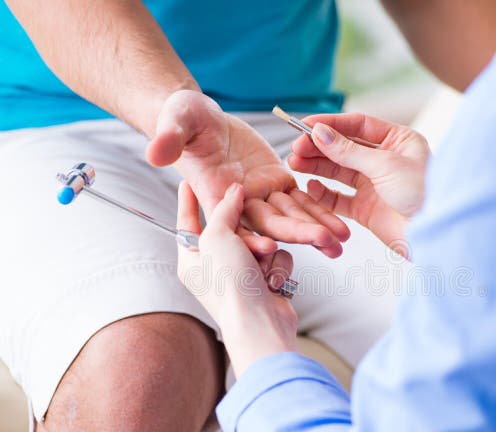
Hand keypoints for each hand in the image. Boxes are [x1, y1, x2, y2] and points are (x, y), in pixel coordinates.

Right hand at [147, 90, 349, 257]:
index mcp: (214, 193)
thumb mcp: (176, 121)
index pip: (232, 221)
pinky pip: (301, 199)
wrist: (200, 117)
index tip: (270, 249)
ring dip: (316, 228)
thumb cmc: (182, 118)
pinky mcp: (276, 182)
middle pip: (270, 223)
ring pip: (291, 216)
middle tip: (327, 243)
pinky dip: (319, 211)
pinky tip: (340, 225)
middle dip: (299, 234)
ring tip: (341, 241)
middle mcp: (239, 202)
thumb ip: (169, 138)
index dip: (249, 237)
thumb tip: (154, 152)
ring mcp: (259, 194)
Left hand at [176, 181, 297, 376]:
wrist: (260, 324)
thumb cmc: (230, 285)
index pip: (188, 222)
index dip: (189, 200)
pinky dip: (278, 269)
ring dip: (267, 255)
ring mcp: (240, 277)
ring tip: (263, 270)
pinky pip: (276, 260)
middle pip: (233, 231)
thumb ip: (225, 210)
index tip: (188, 181)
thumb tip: (234, 191)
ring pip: (261, 244)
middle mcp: (214, 268)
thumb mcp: (218, 237)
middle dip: (249, 234)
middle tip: (253, 231)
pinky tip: (273, 283)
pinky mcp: (265, 284)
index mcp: (192, 259)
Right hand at [288, 113, 429, 254]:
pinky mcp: (367, 209)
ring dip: (317, 167)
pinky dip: (324, 193)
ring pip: (339, 171)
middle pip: (345, 148)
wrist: (435, 234)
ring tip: (295, 163)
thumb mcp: (385, 165)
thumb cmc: (424, 195)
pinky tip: (311, 186)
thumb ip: (348, 151)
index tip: (305, 125)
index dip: (330, 124)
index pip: (358, 125)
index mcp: (399, 141)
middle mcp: (386, 160)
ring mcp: (375, 185)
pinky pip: (340, 198)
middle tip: (296, 147)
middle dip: (319, 147)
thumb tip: (320, 134)